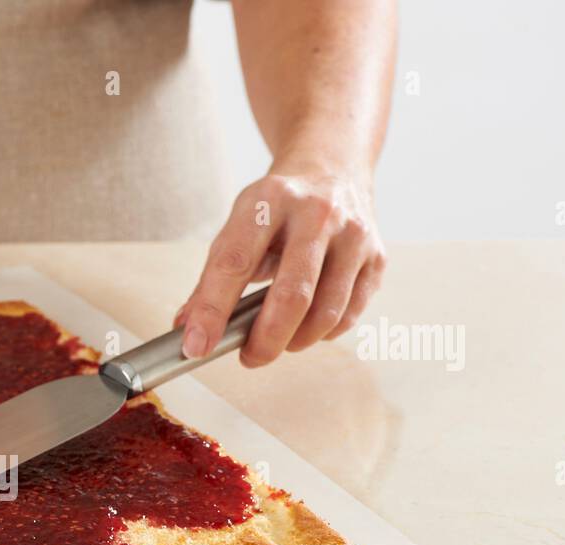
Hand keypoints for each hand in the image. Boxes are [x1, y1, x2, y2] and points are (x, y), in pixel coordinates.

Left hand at [175, 165, 385, 366]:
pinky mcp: (377, 258)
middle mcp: (317, 213)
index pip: (235, 263)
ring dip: (294, 341)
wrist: (333, 167)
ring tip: (276, 341)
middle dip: (265, 340)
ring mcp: (354, 235)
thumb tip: (188, 332)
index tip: (196, 346)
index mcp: (269, 200)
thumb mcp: (238, 226)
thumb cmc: (277, 207)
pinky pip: (347, 316)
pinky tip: (305, 326)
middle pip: (292, 295)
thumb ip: (212, 279)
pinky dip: (321, 334)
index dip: (212, 310)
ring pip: (325, 313)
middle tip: (248, 357)